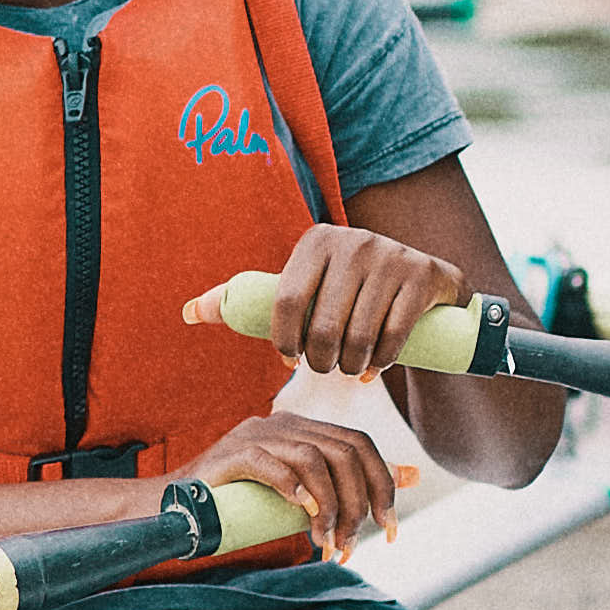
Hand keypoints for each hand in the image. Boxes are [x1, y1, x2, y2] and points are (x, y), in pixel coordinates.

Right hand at [180, 408, 404, 560]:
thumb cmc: (245, 504)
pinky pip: (272, 463)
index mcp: (302, 428)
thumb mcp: (306, 493)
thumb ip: (349, 483)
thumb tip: (412, 474)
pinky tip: (302, 514)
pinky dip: (294, 489)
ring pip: (314, 458)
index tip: (388, 530)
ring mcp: (256, 434)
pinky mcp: (232, 453)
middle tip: (351, 545)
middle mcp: (283, 423)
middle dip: (358, 504)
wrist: (180, 507)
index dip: (383, 485)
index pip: (360, 444)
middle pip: (344, 451)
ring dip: (329, 508)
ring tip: (325, 544)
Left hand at [260, 221, 473, 378]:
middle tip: (324, 369)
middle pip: (324, 325)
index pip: (287, 301)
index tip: (289, 360)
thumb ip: (244, 299)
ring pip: (360, 335)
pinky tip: (372, 369)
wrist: (423, 280)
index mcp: (315, 241)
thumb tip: (186, 313)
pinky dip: (381, 363)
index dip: (284, 341)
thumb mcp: (302, 285)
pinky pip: (395, 335)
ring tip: (348, 369)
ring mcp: (391, 256)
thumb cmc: (344, 290)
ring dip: (350, 366)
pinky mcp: (422, 276)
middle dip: (320, 361)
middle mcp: (352, 241)